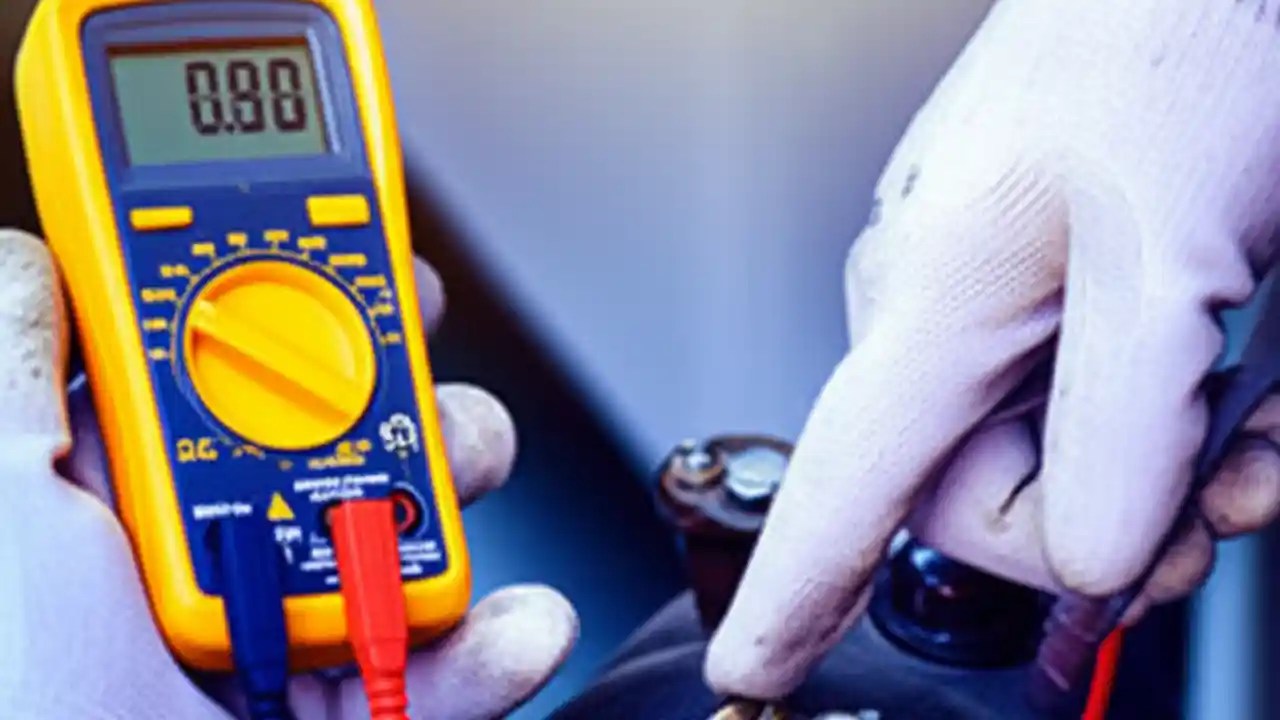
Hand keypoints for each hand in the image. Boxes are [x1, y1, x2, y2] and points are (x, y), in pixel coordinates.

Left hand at [0, 229, 577, 718]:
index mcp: (120, 488)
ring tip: (459, 513)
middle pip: (345, 425)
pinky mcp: (358, 700)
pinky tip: (510, 628)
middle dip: (407, 391)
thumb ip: (16, 366)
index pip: (217, 351)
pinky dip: (499, 644)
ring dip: (467, 511)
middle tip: (421, 373)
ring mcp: (293, 623)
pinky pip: (454, 655)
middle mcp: (216, 546)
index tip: (358, 245)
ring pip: (420, 525)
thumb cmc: (27, 709)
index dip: (295, 285)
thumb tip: (34, 258)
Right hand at [707, 0, 1279, 697]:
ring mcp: (978, 275)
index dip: (790, 594)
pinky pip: (1068, 381)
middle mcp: (931, 294)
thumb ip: (1121, 428)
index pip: (840, 484)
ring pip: (1040, 440)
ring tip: (1248, 429)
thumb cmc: (1180, 44)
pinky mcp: (1029, 259)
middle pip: (976, 492)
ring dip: (1154, 468)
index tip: (748, 673)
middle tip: (1214, 511)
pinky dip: (1156, 412)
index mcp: (932, 297)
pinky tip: (1226, 380)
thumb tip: (1089, 553)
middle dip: (1103, 530)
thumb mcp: (1176, 263)